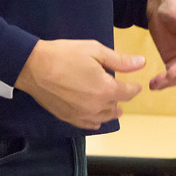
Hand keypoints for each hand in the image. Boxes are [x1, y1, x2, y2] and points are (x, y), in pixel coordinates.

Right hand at [15, 39, 144, 129]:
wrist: (33, 67)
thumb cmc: (65, 55)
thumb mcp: (95, 51)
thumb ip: (120, 61)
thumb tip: (142, 63)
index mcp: (106, 90)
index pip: (128, 93)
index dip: (134, 87)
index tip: (134, 84)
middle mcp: (97, 107)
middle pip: (117, 107)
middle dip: (120, 97)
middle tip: (117, 88)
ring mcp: (82, 115)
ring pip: (105, 118)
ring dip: (109, 109)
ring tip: (107, 100)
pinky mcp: (69, 119)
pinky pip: (89, 125)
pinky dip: (95, 119)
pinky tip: (93, 113)